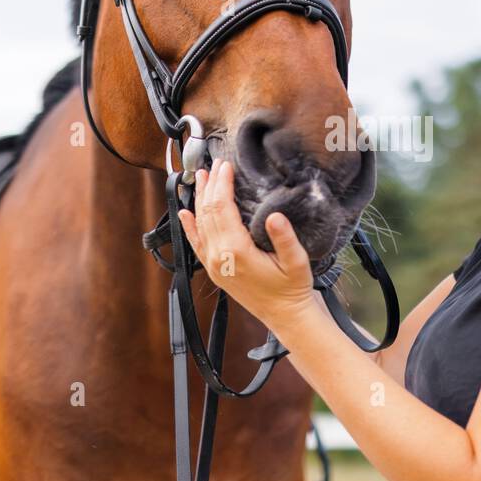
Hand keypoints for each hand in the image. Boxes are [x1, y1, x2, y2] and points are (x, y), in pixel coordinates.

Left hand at [176, 157, 318, 334]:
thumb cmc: (292, 288)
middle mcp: (219, 257)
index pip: (222, 208)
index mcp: (236, 251)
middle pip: (208, 212)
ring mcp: (214, 265)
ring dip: (199, 199)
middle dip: (211, 185)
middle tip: (215, 164)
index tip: (226, 165)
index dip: (223, 184)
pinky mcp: (215, 270)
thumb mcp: (296, 261)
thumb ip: (285, 238)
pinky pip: (196, 244)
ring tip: (201, 177)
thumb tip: (275, 215)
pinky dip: (188, 226)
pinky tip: (183, 213)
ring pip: (200, 224)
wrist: (285, 315)